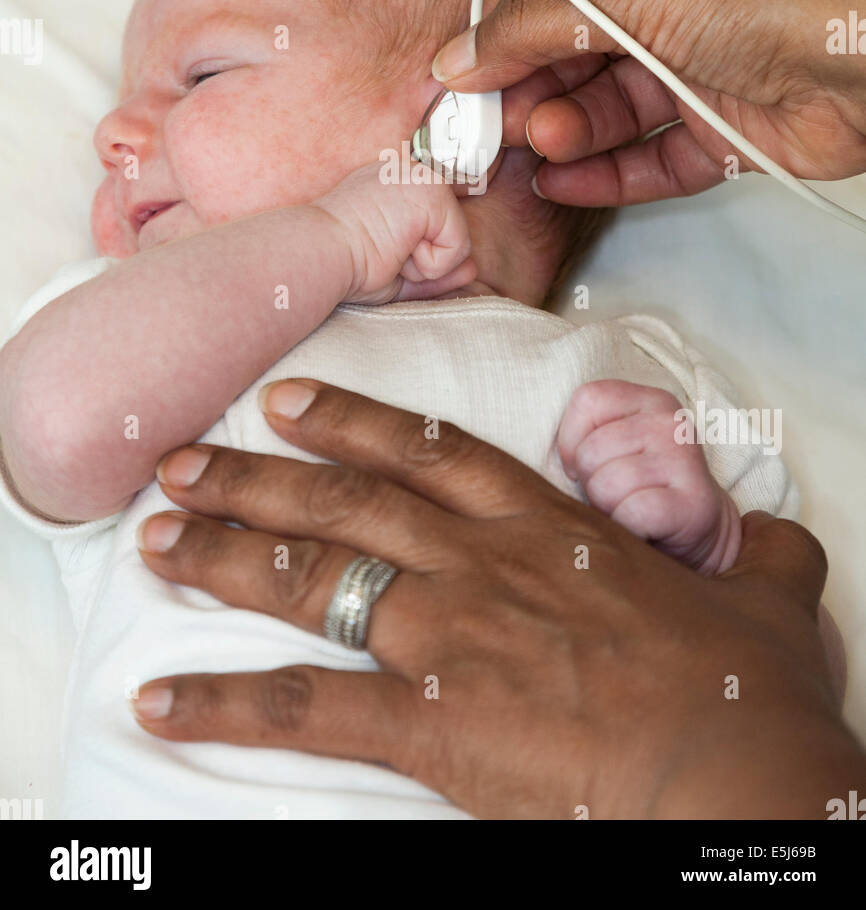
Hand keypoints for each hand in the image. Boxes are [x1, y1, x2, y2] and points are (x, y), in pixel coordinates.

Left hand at [131, 379, 864, 819]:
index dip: (352, 421)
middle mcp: (480, 564)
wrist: (736, 776)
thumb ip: (765, 558)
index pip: (430, 454)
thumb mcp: (772, 600)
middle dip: (256, 475)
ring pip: (311, 577)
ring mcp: (448, 635)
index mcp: (547, 529)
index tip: (291, 399)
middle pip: (345, 501)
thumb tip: (784, 542)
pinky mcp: (427, 721)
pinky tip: (160, 700)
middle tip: (183, 458)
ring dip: (223, 555)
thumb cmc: (749, 692)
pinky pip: (304, 707)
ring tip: (156, 540)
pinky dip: (224, 704)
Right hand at [313, 159, 474, 303]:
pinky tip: (398, 250)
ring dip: (427, 263)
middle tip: (386, 255)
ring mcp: (423, 179)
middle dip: (426, 258)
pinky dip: (432, 264)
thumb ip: (434, 266)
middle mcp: (411, 175)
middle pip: (452, 229)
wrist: (321, 252)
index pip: (439, 205)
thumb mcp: (397, 269)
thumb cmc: (344, 264)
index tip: (427, 229)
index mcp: (394, 187)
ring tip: (390, 252)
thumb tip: (474, 268)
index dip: (442, 223)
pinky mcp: (433, 193)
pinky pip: (458, 247)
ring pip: (458, 240)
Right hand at [432, 0, 865, 205]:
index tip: (466, 58)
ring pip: (604, 107)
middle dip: (529, 83)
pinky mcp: (717, 129)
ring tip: (542, 143)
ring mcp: (692, 67)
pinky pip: (646, 157)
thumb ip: (535, 30)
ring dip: (565, 129)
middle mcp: (667, 3)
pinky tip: (562, 182)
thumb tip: (457, 59)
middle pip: (570, 47)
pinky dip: (603, 173)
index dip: (503, 12)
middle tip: (490, 120)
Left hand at [557, 379, 740, 575]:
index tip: (587, 464)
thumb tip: (546, 460)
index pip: (587, 400)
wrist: (698, 530)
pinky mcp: (693, 502)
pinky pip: (631, 513)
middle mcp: (671, 421)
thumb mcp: (614, 446)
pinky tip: (646, 527)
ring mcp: (685, 460)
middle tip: (619, 493)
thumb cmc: (641, 487)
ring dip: (609, 508)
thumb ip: (584, 435)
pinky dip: (628, 528)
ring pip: (605, 485)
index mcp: (650, 399)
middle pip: (590, 451)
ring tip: (631, 508)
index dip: (572, 440)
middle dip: (591, 482)